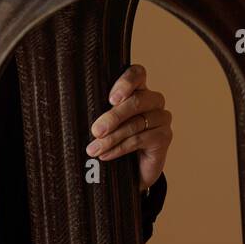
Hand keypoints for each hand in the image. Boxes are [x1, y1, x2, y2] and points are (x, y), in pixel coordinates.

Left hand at [86, 63, 171, 191]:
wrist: (131, 169)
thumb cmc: (114, 139)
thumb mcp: (105, 122)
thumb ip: (99, 110)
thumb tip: (79, 111)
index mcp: (138, 88)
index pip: (137, 74)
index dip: (126, 83)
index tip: (111, 99)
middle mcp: (153, 100)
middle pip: (136, 101)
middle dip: (113, 117)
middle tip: (96, 130)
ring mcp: (161, 117)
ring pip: (135, 124)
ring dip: (112, 138)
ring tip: (94, 149)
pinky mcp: (165, 136)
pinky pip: (140, 139)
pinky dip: (120, 148)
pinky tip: (106, 155)